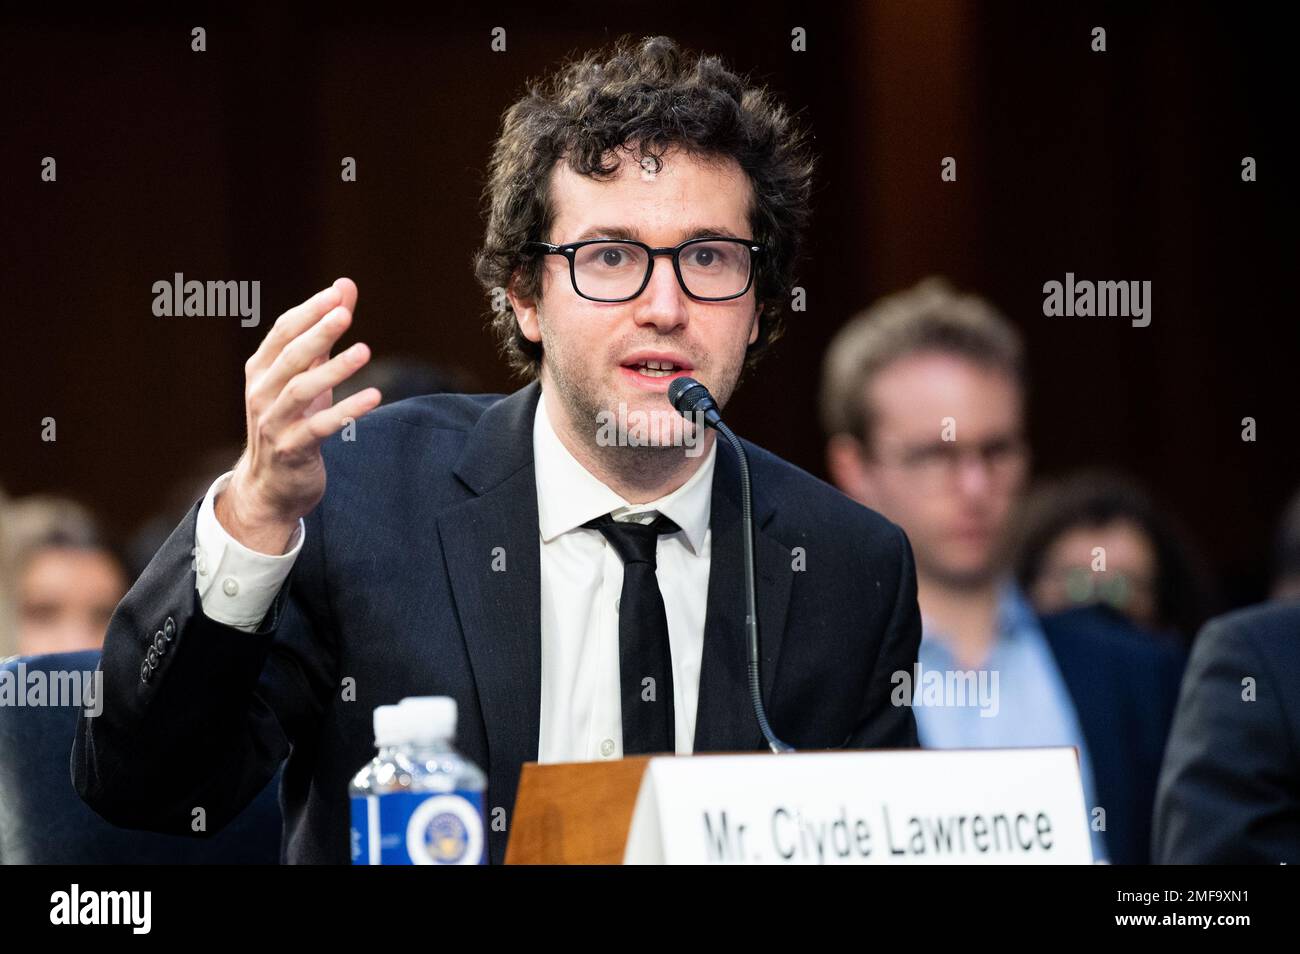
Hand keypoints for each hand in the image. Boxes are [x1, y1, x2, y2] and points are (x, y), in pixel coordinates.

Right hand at [216, 278, 380, 553]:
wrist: (271, 487)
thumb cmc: (292, 421)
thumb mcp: (307, 377)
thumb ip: (324, 334)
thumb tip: (344, 286)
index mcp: (262, 370)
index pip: (282, 333)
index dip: (309, 312)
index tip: (337, 294)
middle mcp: (262, 393)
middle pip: (289, 357)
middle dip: (317, 334)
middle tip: (344, 314)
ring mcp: (274, 423)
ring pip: (301, 390)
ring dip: (333, 370)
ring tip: (364, 351)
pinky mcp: (292, 450)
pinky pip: (320, 428)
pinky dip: (346, 411)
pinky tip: (373, 397)